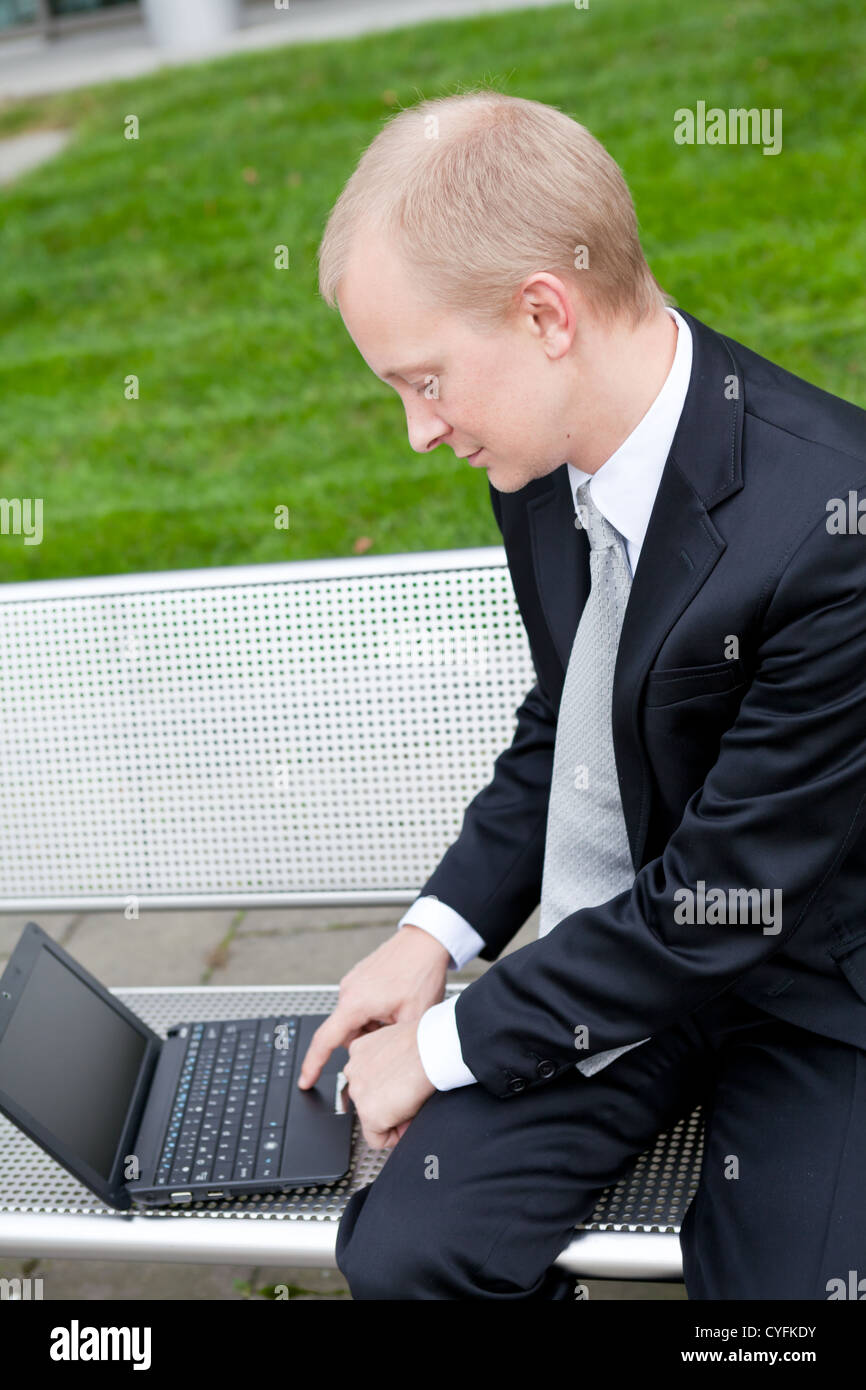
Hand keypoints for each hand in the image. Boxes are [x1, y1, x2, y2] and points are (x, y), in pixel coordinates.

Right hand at [297, 924, 449, 1090]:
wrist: (427, 941)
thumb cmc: (421, 973)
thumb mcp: (412, 1020)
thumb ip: (391, 1045)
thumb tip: (387, 1067)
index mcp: (355, 1003)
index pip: (325, 1041)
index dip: (313, 1066)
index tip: (304, 1082)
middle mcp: (348, 991)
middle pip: (348, 1032)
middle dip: (368, 1040)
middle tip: (395, 1031)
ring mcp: (353, 981)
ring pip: (357, 1019)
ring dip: (374, 1024)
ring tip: (400, 1013)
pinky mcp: (360, 976)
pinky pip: (361, 1004)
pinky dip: (376, 1011)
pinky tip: (397, 1003)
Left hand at [342, 1020, 435, 1147]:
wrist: (432, 1049)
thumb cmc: (426, 1043)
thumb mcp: (400, 1044)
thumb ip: (391, 1063)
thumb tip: (398, 1087)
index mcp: (360, 1050)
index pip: (367, 1080)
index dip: (389, 1089)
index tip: (404, 1088)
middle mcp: (353, 1070)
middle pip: (369, 1099)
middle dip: (389, 1104)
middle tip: (411, 1096)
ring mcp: (358, 1093)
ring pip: (372, 1118)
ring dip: (393, 1116)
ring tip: (413, 1102)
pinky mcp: (369, 1113)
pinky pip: (377, 1139)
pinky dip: (395, 1137)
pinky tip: (409, 1119)